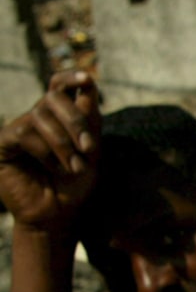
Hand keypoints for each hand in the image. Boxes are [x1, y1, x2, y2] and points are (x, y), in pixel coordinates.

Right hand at [0, 70, 100, 231]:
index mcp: (58, 117)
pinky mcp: (2, 143)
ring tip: (74, 167)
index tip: (88, 79)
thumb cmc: (75, 185)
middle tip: (88, 149)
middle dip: (76, 121)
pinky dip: (46, 152)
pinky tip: (54, 168)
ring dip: (63, 143)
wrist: (58, 214)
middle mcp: (36, 118)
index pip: (59, 86)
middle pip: (53, 98)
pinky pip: (24, 134)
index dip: (71, 77)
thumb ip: (89, 121)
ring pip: (40, 116)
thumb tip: (89, 85)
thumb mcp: (90, 151)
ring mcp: (17, 128)